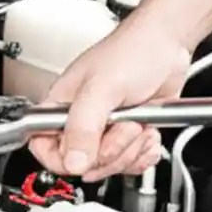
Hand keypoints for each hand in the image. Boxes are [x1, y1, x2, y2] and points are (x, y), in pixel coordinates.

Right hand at [29, 21, 190, 181]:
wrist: (168, 45)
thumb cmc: (133, 51)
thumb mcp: (103, 87)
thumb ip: (83, 126)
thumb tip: (73, 163)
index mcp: (61, 107)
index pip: (43, 148)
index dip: (62, 160)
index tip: (84, 157)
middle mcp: (80, 121)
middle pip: (83, 164)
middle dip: (111, 152)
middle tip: (125, 126)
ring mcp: (106, 131)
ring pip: (109, 166)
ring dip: (132, 151)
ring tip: (139, 124)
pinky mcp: (128, 136)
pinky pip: (131, 164)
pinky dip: (145, 154)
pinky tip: (148, 134)